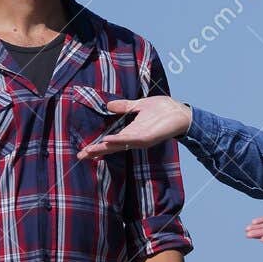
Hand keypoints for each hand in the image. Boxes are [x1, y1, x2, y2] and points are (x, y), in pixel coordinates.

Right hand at [77, 96, 191, 158]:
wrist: (181, 112)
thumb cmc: (163, 109)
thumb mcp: (139, 105)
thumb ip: (125, 107)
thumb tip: (108, 105)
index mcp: (131, 132)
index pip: (111, 141)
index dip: (98, 146)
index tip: (83, 151)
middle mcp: (134, 138)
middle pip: (112, 147)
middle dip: (97, 151)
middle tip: (81, 155)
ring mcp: (140, 139)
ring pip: (119, 145)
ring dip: (105, 147)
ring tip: (90, 150)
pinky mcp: (147, 137)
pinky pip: (131, 139)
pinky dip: (119, 140)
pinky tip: (108, 140)